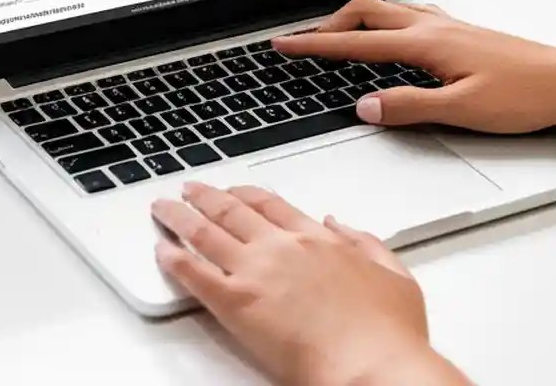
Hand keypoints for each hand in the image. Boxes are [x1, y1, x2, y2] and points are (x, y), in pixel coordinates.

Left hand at [153, 183, 466, 385]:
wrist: (372, 367)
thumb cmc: (387, 334)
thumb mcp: (394, 275)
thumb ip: (365, 243)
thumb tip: (339, 224)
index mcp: (316, 239)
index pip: (271, 205)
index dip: (246, 194)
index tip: (233, 191)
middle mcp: (281, 247)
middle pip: (231, 211)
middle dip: (205, 197)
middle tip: (188, 190)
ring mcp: (255, 271)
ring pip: (205, 232)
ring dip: (179, 217)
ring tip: (163, 208)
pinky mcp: (235, 302)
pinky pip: (194, 273)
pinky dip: (174, 259)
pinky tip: (161, 250)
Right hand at [273, 0, 555, 131]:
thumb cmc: (524, 95)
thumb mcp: (460, 110)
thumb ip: (408, 107)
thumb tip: (365, 106)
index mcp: (426, 44)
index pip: (356, 43)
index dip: (315, 44)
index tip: (284, 44)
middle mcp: (433, 28)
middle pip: (365, 13)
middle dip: (328, 24)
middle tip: (303, 41)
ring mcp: (448, 27)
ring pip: (387, 12)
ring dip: (355, 21)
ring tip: (337, 37)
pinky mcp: (460, 34)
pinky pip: (409, 19)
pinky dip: (383, 25)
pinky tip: (390, 40)